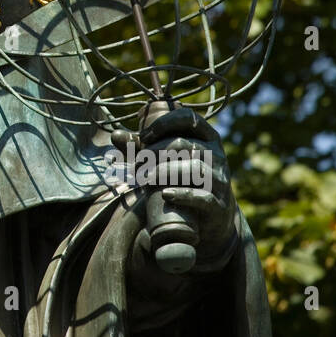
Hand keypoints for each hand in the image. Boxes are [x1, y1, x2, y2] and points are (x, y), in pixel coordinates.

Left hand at [113, 106, 239, 273]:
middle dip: (156, 151)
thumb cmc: (185, 180)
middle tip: (137, 164)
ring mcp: (220, 180)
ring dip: (165, 171)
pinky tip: (165, 195)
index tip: (144, 135)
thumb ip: (144, 148)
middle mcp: (216, 155)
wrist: (212, 218)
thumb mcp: (170, 160)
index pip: (188, 118)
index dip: (164, 123)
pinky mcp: (218, 204)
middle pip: (185, 144)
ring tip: (145, 178)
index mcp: (206, 138)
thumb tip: (116, 136)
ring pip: (195, 168)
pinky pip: (203, 197)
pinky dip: (183, 195)